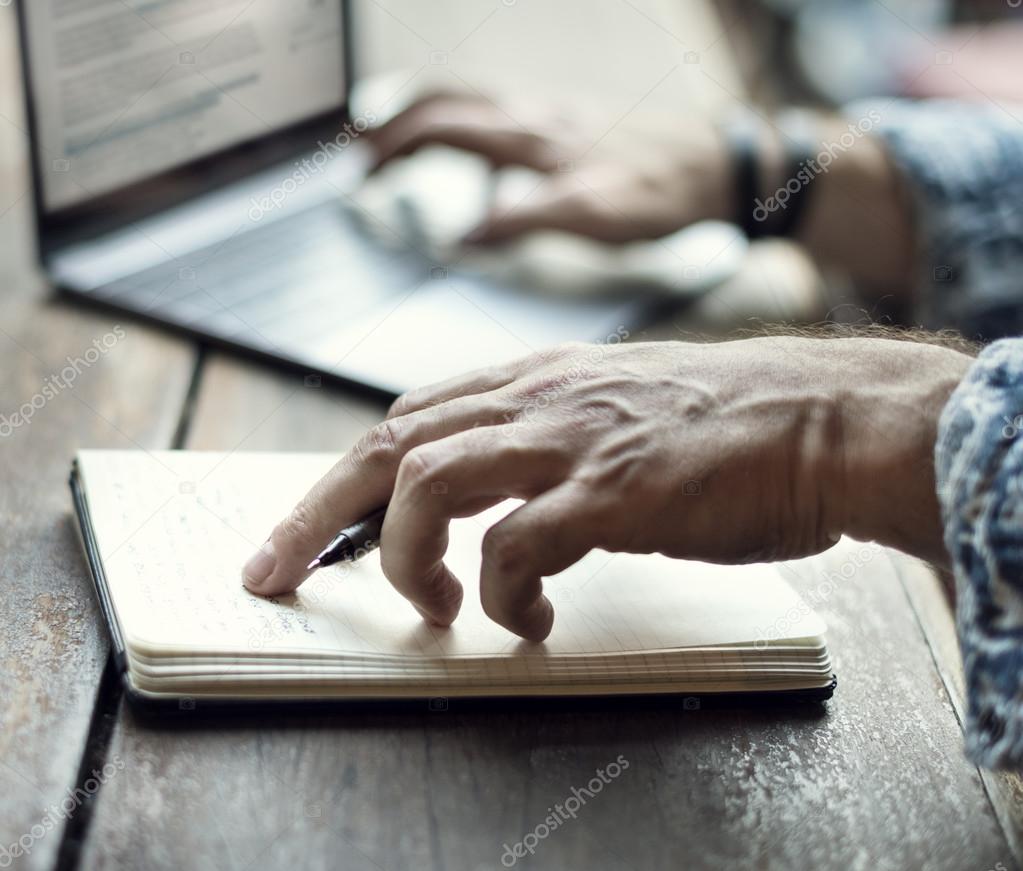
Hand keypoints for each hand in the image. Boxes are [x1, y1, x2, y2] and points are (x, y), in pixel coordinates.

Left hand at [242, 337, 970, 640]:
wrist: (822, 417)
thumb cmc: (729, 424)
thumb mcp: (616, 410)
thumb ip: (550, 437)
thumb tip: (501, 500)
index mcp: (536, 378)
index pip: (409, 418)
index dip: (347, 475)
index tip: (309, 527)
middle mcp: (539, 398)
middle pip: (389, 444)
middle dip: (318, 513)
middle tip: (277, 570)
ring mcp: (572, 440)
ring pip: (429, 483)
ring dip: (409, 556)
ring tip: (430, 607)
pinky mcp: (613, 491)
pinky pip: (518, 546)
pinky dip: (503, 594)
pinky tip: (528, 622)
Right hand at [363, 91, 732, 243]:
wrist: (718, 166)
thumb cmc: (658, 191)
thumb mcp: (589, 213)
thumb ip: (522, 220)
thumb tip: (463, 236)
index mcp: (530, 134)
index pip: (441, 124)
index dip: (394, 144)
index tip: (361, 170)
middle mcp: (534, 113)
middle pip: (447, 100)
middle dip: (397, 122)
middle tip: (364, 151)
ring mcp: (553, 113)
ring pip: (474, 101)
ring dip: (431, 119)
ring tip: (404, 147)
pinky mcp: (573, 122)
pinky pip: (505, 115)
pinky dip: (472, 129)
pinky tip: (485, 164)